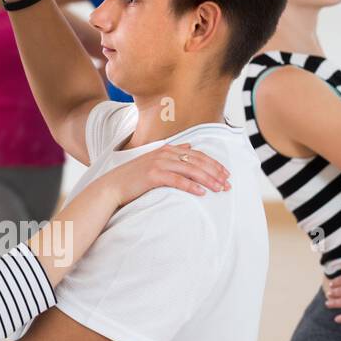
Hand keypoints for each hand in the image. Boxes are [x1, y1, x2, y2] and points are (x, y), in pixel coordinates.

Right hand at [102, 143, 230, 206]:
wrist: (112, 187)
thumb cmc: (133, 178)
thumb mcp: (154, 160)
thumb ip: (172, 153)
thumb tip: (189, 147)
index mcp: (167, 149)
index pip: (197, 154)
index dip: (214, 163)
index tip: (226, 173)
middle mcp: (165, 153)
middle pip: (197, 161)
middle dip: (215, 172)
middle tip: (228, 183)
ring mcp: (159, 163)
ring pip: (191, 170)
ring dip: (208, 180)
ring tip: (220, 189)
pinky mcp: (154, 175)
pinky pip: (178, 180)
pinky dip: (191, 186)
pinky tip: (202, 193)